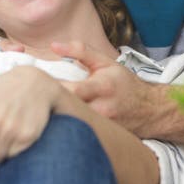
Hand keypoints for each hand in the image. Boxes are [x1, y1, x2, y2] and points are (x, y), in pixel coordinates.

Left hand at [52, 41, 183, 142]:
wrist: (150, 110)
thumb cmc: (124, 84)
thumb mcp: (105, 62)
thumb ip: (80, 51)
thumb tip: (53, 46)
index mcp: (102, 87)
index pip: (73, 90)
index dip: (54, 87)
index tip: (39, 82)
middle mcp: (101, 109)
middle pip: (67, 108)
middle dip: (49, 103)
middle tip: (33, 96)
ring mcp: (100, 126)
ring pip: (69, 123)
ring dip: (54, 115)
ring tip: (41, 107)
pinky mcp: (98, 137)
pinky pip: (75, 132)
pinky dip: (64, 125)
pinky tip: (56, 118)